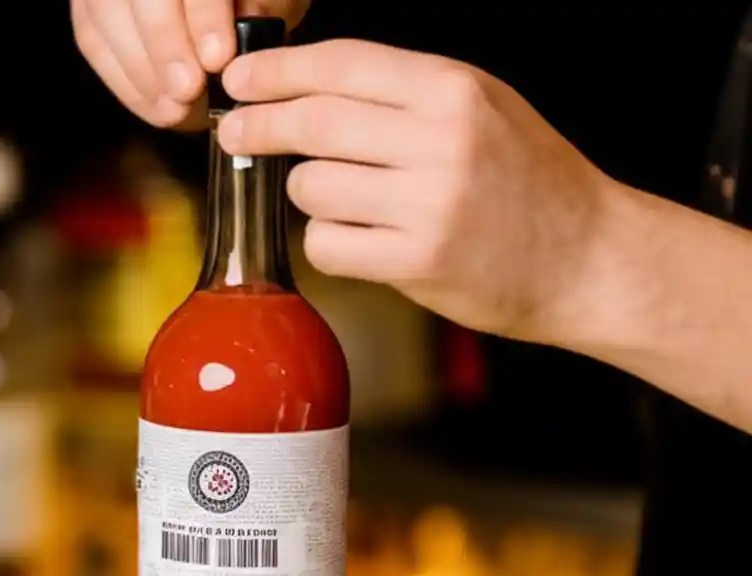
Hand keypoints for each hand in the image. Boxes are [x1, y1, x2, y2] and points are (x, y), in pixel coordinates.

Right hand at [71, 0, 310, 129]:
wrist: (211, 6)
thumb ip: (264, 5)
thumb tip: (245, 39)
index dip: (203, 15)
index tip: (217, 58)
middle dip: (164, 46)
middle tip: (188, 91)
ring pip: (106, 16)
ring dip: (141, 72)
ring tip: (176, 110)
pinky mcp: (90, 4)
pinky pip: (93, 39)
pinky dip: (124, 79)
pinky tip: (156, 107)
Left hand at [216, 39, 615, 343]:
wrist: (591, 257)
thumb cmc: (529, 180)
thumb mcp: (482, 107)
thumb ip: (403, 92)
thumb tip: (305, 83)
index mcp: (453, 90)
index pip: (340, 64)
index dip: (276, 70)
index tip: (239, 79)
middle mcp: (442, 140)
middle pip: (312, 122)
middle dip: (258, 125)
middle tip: (234, 131)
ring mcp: (429, 204)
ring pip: (311, 186)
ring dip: (308, 193)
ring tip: (342, 199)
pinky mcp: (417, 261)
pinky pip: (327, 244)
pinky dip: (328, 242)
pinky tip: (359, 240)